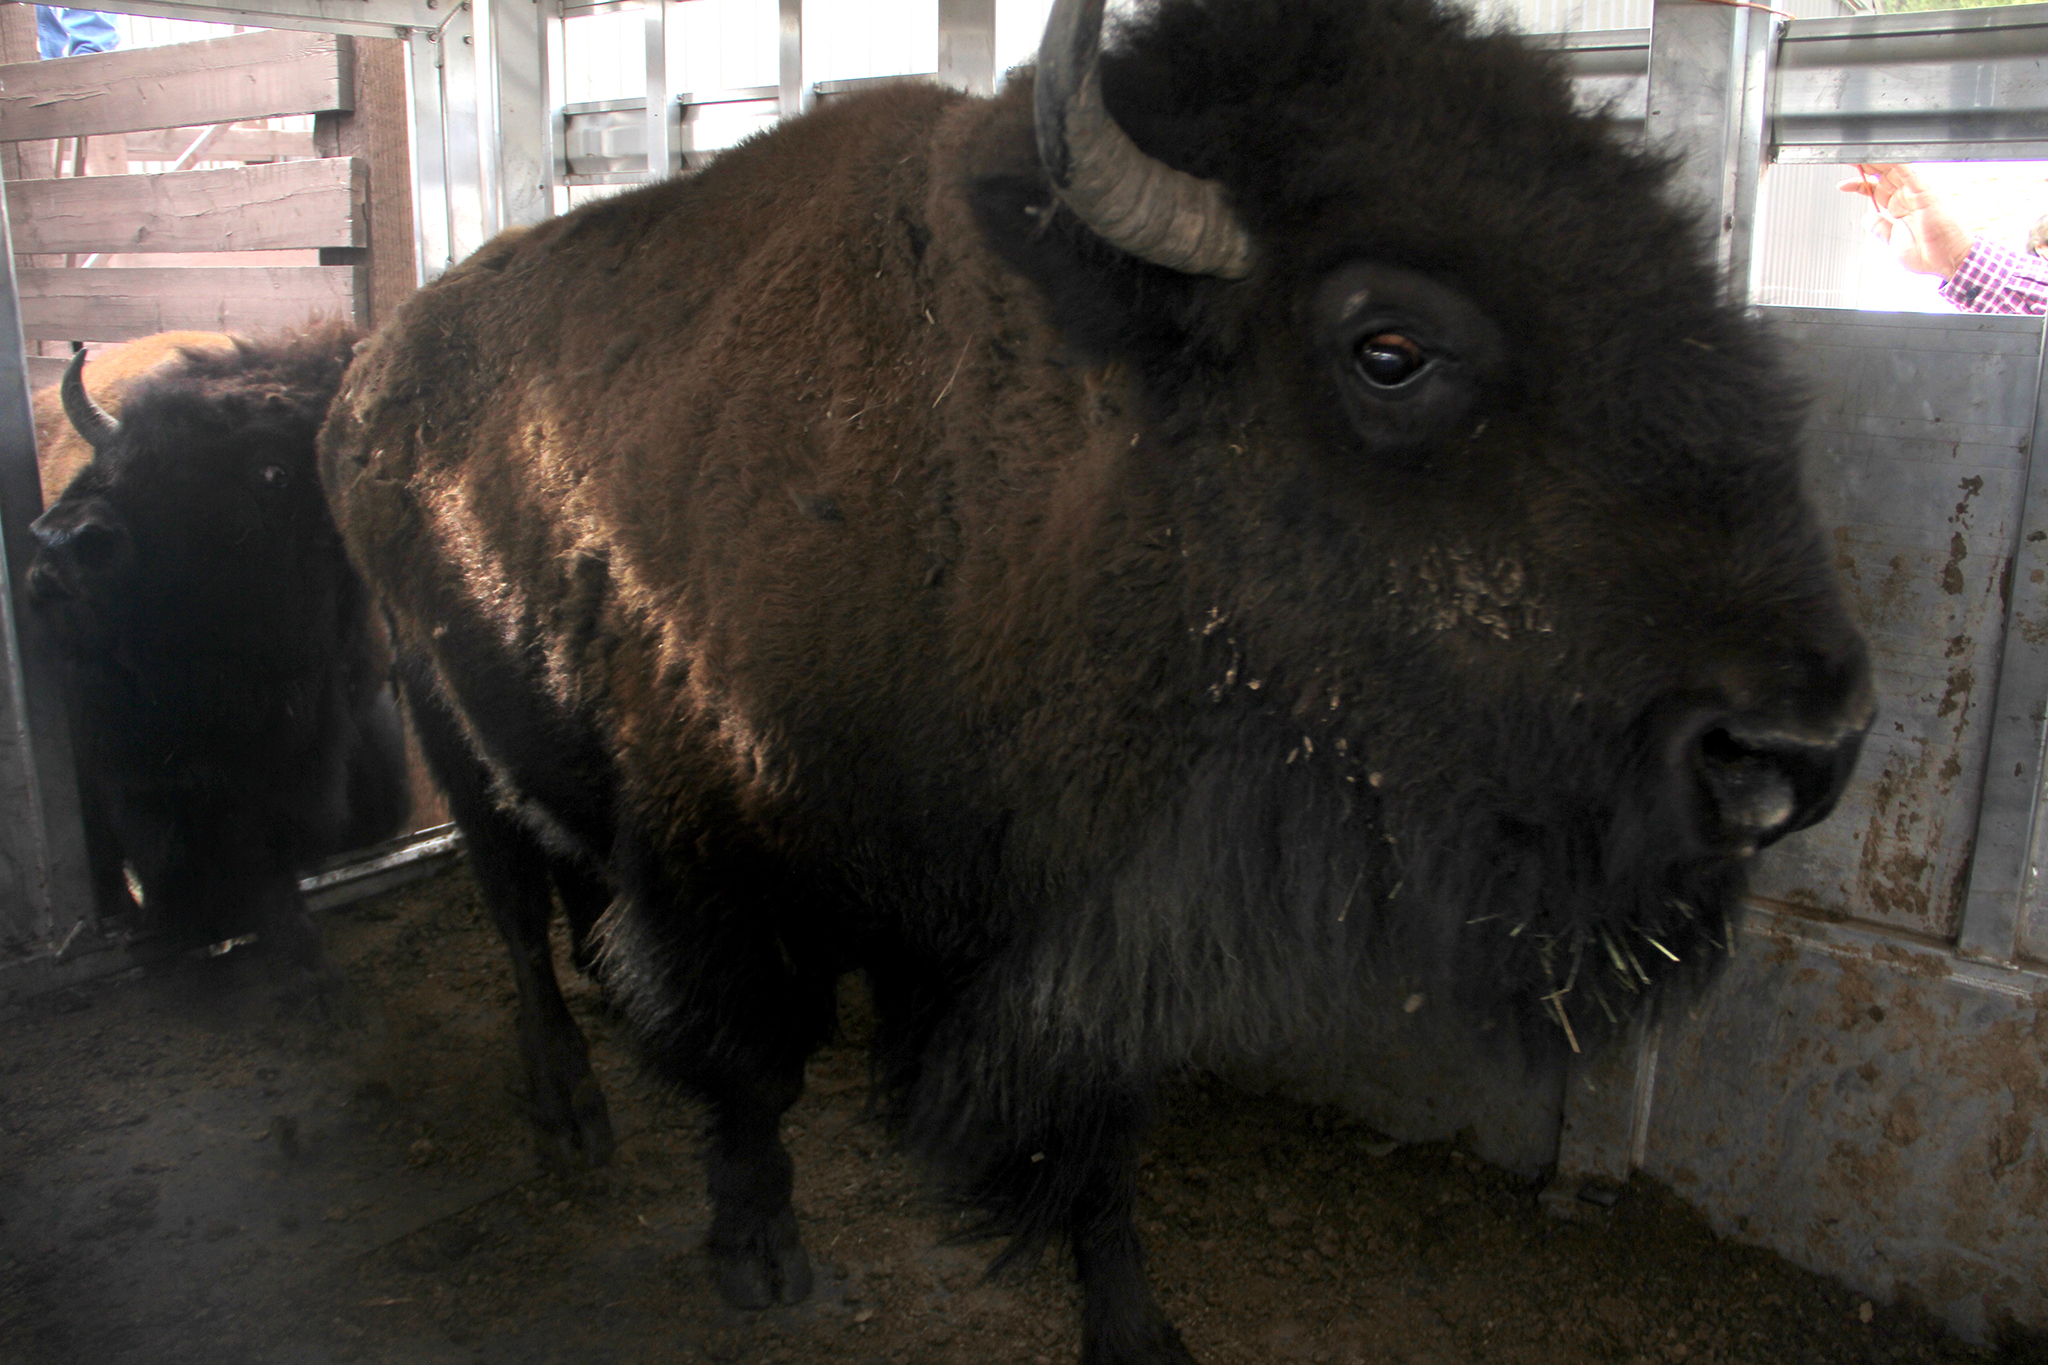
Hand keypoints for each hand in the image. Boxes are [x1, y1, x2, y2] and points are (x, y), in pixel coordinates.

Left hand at [1837, 163, 1975, 278]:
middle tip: (1848, 160)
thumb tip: (1867, 217)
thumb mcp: (1893, 241)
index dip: (1859, 184)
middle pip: (1882, 175)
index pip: (1876, 189)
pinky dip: (1895, 164)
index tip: (1842, 185)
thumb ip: (1880, 227)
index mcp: (1899, 207)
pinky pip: (1908, 173)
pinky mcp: (1924, 192)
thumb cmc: (1928, 253)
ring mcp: (1915, 193)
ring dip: (1876, 162)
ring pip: (1893, 170)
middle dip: (1864, 167)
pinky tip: (1881, 158)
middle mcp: (1906, 197)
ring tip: (1858, 156)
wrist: (1947, 260)